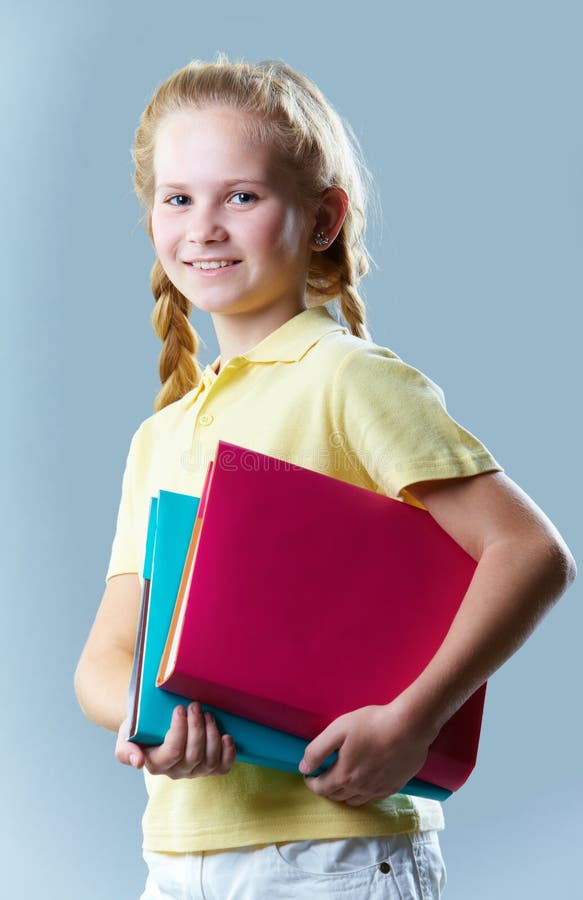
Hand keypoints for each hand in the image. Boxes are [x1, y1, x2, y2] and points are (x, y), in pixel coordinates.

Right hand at [115, 702, 235, 778]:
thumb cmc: (141, 728)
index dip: (179, 731)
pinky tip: (226, 737)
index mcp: (157, 764)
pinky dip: (228, 754)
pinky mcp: (209, 768)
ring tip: (209, 715)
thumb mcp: (127, 736)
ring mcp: (194, 771)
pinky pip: (222, 768)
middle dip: (197, 728)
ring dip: (212, 736)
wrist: (154, 725)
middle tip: (196, 705)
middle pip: (193, 755)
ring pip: (209, 761)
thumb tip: (138, 762)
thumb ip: (125, 750)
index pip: (172, 752)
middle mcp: (176, 771)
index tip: (180, 708)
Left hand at [298, 701, 434, 805]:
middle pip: (337, 796)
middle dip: (326, 788)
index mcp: (344, 775)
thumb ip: (318, 750)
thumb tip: (304, 767)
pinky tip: (364, 784)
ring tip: (341, 782)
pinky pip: (372, 798)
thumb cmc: (372, 724)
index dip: (311, 782)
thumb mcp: (338, 730)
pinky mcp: (394, 787)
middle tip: (323, 777)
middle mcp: (359, 788)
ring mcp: (378, 790)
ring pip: (354, 801)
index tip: (308, 775)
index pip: (321, 788)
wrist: (409, 728)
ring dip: (343, 794)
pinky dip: (362, 795)